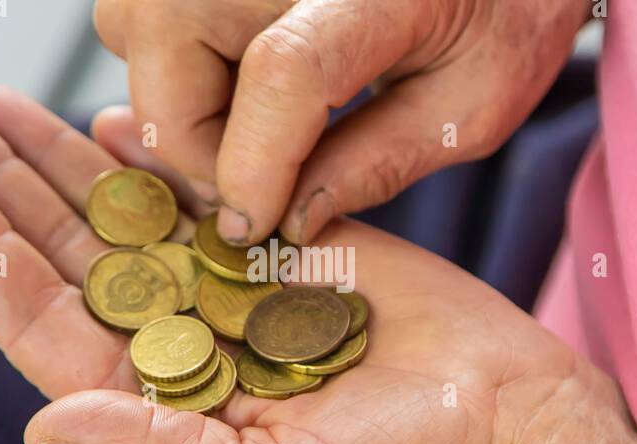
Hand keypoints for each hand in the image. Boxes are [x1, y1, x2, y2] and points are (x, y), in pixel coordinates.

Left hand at [0, 85, 636, 443]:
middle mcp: (189, 342)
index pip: (51, 327)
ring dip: (63, 157)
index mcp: (167, 404)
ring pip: (131, 213)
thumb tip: (41, 427)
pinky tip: (112, 116)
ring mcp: (240, 290)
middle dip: (3, 186)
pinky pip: (219, 190)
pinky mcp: (300, 246)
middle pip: (73, 254)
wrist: (514, 440)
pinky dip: (169, 151)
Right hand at [94, 0, 589, 244]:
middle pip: (167, 45)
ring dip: (176, 96)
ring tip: (254, 123)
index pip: (281, 73)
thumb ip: (378, 164)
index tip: (254, 230)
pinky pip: (143, 12)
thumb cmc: (501, 16)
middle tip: (257, 180)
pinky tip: (241, 80)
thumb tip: (284, 222)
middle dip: (196, 141)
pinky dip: (174, 58)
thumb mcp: (471, 106)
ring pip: (135, 27)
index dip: (253, 168)